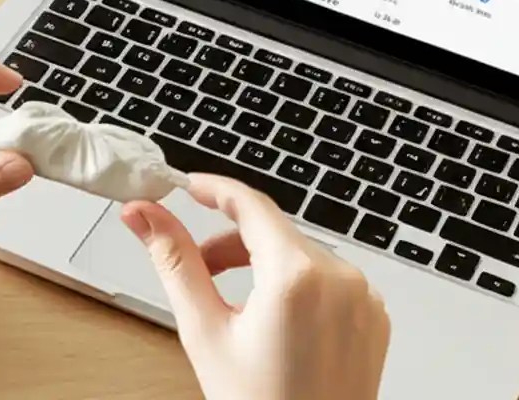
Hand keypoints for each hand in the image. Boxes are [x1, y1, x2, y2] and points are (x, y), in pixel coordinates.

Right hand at [121, 174, 389, 399]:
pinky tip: (272, 321)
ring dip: (261, 263)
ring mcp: (363, 299)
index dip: (213, 189)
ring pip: (299, 254)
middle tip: (197, 270)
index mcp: (296, 277)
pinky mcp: (374, 316)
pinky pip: (327, 279)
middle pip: (273, 230)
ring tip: (235, 307)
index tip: (186, 187)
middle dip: (229, 242)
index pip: (250, 203)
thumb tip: (144, 216)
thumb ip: (174, 261)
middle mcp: (340, 280)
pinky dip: (294, 285)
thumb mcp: (203, 331)